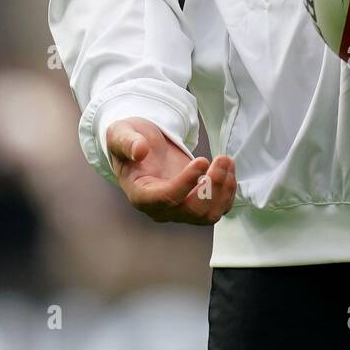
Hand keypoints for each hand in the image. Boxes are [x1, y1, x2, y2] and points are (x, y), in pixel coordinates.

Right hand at [106, 117, 236, 225]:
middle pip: (192, 211)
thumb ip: (127, 142)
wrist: (143, 147)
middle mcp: (161, 208)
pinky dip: (228, 192)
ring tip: (226, 161)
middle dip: (212, 186)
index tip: (202, 161)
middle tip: (221, 158)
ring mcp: (180, 209)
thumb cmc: (131, 141)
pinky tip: (228, 168)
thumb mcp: (121, 134)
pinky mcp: (196, 204)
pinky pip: (217, 208)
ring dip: (223, 190)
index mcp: (141, 194)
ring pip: (208, 215)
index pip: (165, 199)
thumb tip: (139, 151)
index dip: (186, 183)